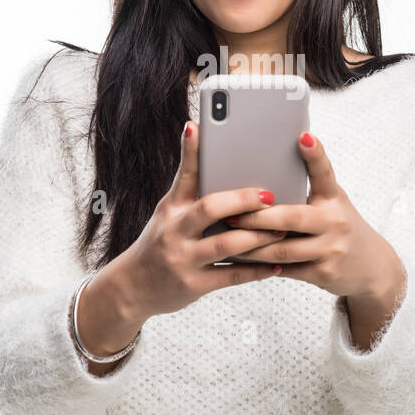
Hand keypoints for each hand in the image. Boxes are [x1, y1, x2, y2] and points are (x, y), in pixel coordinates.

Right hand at [114, 120, 288, 320]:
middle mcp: (175, 230)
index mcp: (171, 208)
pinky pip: (231, 276)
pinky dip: (256, 271)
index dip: (191, 150)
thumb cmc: (159, 242)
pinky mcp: (194, 285)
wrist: (133, 287)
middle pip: (210, 208)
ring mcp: (184, 259)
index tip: (200, 126)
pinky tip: (275, 266)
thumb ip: (189, 188)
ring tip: (281, 230)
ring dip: (257, 237)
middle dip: (242, 201)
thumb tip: (203, 145)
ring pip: (226, 244)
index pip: (184, 174)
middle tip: (269, 196)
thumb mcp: (167, 212)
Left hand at [224, 131, 405, 300]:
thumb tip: (269, 166)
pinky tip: (243, 260)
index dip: (315, 154)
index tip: (303, 137)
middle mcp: (334, 221)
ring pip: (283, 248)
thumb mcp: (332, 202)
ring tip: (228, 237)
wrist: (372, 267)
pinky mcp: (323, 273)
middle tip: (232, 214)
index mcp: (334, 198)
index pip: (324, 173)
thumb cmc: (340, 227)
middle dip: (258, 218)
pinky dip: (262, 265)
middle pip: (292, 217)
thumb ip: (309, 188)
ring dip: (253, 244)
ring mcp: (330, 249)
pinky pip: (286, 268)